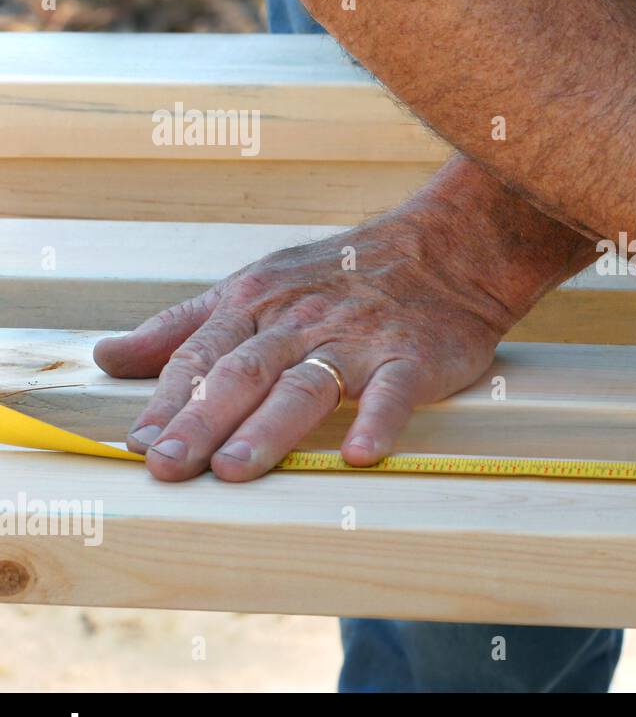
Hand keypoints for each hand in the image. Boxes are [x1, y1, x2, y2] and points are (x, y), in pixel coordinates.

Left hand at [94, 200, 519, 481]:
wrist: (446, 247)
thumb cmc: (344, 271)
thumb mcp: (256, 284)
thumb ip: (185, 326)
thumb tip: (108, 357)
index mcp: (257, 303)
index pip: (201, 355)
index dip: (167, 399)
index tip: (136, 444)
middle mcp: (301, 321)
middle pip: (243, 374)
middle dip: (200, 420)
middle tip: (167, 465)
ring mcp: (357, 340)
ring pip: (305, 385)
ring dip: (269, 428)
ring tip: (233, 469)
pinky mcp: (411, 359)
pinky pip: (393, 392)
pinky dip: (378, 421)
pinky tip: (361, 454)